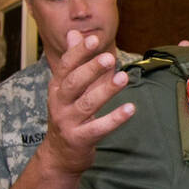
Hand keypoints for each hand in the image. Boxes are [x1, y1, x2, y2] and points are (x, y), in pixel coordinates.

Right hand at [41, 30, 134, 175]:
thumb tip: (74, 33)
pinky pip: (98, 128)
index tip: (93, 39)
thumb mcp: (67, 88)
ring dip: (105, 91)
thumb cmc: (68, 115)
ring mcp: (68, 122)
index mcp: (57, 88)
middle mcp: (59, 103)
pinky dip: (114, 119)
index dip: (78, 52)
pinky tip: (130, 109)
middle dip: (90, 69)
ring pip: (87, 104)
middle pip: (73, 83)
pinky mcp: (80, 139)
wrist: (59, 154)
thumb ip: (74, 62)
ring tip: (123, 78)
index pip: (66, 66)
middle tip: (109, 57)